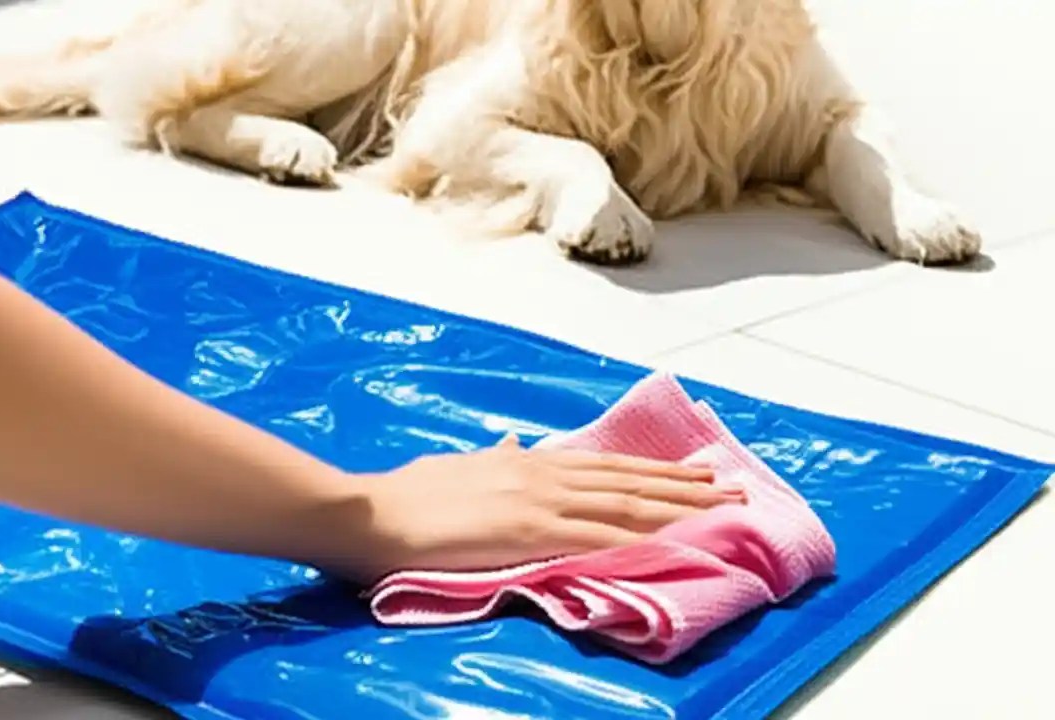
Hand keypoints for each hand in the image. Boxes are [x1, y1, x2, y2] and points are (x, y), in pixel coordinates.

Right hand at [336, 436, 742, 582]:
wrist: (370, 512)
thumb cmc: (404, 496)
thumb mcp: (455, 467)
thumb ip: (490, 459)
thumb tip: (513, 447)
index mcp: (524, 463)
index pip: (603, 466)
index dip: (651, 469)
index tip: (690, 470)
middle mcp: (541, 474)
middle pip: (626, 480)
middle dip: (682, 484)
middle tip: (730, 485)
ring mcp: (538, 502)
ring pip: (624, 503)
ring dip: (678, 506)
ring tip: (721, 507)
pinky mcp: (527, 533)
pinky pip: (596, 538)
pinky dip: (640, 540)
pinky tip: (672, 542)